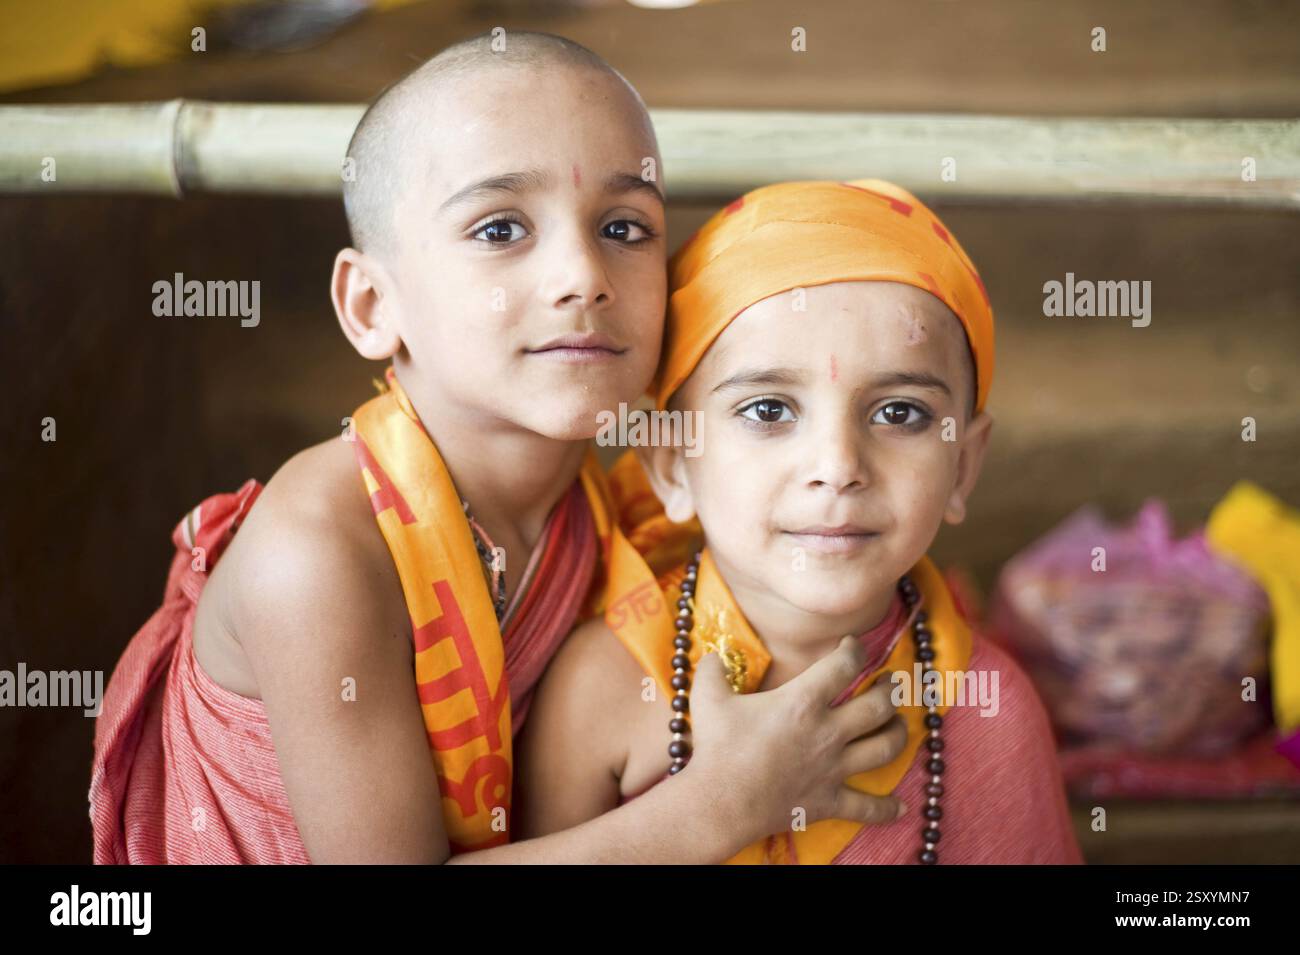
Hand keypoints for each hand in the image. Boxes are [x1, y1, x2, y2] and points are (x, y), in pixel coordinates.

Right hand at [683, 636, 908, 841]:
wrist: (719, 802)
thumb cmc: (716, 748)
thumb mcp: (708, 698)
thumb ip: (713, 670)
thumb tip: (713, 655)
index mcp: (803, 702)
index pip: (844, 665)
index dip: (854, 649)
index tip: (852, 645)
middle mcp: (827, 732)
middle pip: (878, 706)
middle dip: (890, 690)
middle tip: (890, 683)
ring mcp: (833, 768)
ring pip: (884, 748)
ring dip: (898, 733)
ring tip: (899, 723)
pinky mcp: (829, 800)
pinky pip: (867, 806)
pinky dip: (886, 809)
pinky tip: (900, 807)